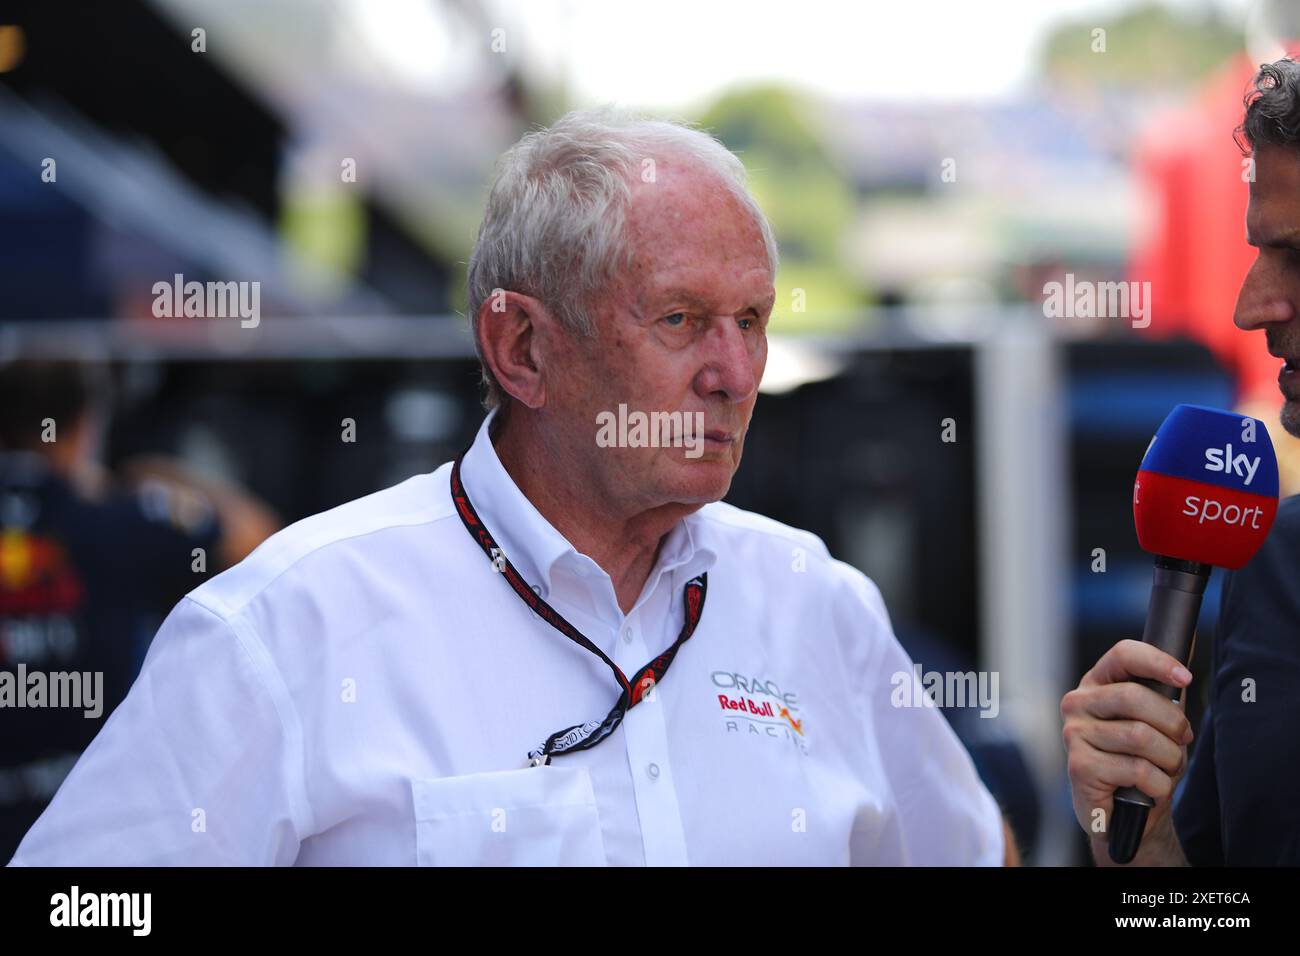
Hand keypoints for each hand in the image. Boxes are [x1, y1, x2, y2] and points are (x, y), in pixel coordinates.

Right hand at [1061, 639, 1193, 865]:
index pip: (1123, 655)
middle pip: (1134, 696)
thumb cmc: (1143, 762)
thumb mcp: (1159, 723)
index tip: (1185, 678)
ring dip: (1168, 759)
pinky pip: (1137, 769)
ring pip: (1140, 735)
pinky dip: (1157, 784)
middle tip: (1180, 741)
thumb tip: (1188, 650)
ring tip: (1163, 769)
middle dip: (1172, 724)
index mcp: (1097, 684)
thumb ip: (1166, 692)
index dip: (1157, 662)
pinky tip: (1149, 788)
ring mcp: (1074, 734)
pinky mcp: (1079, 765)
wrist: (1128, 814)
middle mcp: (1078, 703)